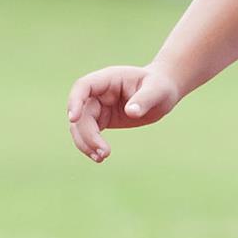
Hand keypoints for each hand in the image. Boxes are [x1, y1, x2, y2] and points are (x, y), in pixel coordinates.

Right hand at [66, 64, 181, 162]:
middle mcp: (99, 93)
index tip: (73, 118)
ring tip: (101, 158)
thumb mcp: (157, 91)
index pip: (83, 86)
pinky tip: (100, 157)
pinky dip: (91, 146)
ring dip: (86, 143)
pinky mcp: (102, 120)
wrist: (163, 93)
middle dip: (87, 134)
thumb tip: (132, 112)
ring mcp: (99, 106)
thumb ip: (145, 99)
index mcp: (109, 79)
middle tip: (104, 153)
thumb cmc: (160, 86)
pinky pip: (89, 133)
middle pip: (81, 112)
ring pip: (80, 126)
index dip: (75, 101)